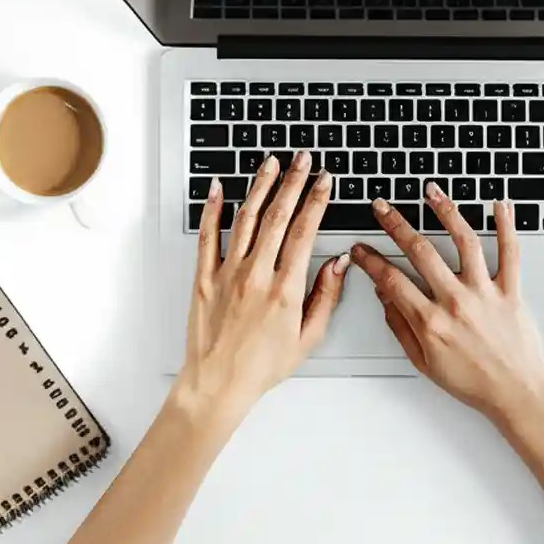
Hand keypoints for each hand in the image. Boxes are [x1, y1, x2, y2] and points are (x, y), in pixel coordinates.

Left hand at [175, 151, 347, 419]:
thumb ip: (326, 296)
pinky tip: (219, 189)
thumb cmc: (262, 367)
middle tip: (303, 159)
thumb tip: (339, 263)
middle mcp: (257, 275)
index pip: (306, 231)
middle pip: (279, 216)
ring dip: (261, 187)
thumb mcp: (309, 337)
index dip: (317, 200)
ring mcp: (227, 274)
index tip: (324, 181)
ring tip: (271, 164)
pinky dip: (213, 209)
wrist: (218, 384)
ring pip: (246, 219)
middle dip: (294, 182)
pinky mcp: (203, 278)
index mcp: (286, 289)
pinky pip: (208, 236)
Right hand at [351, 184, 543, 427]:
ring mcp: (485, 293)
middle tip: (382, 207)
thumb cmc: (473, 383)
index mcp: (431, 322)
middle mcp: (456, 302)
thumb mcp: (424, 363)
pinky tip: (499, 204)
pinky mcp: (511, 291)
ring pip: (463, 241)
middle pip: (420, 251)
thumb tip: (384, 297)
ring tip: (431, 192)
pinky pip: (510, 252)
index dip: (371, 260)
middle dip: (396, 224)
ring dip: (445, 211)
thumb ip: (401, 328)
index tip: (360, 249)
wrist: (518, 394)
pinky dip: (506, 226)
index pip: (391, 280)